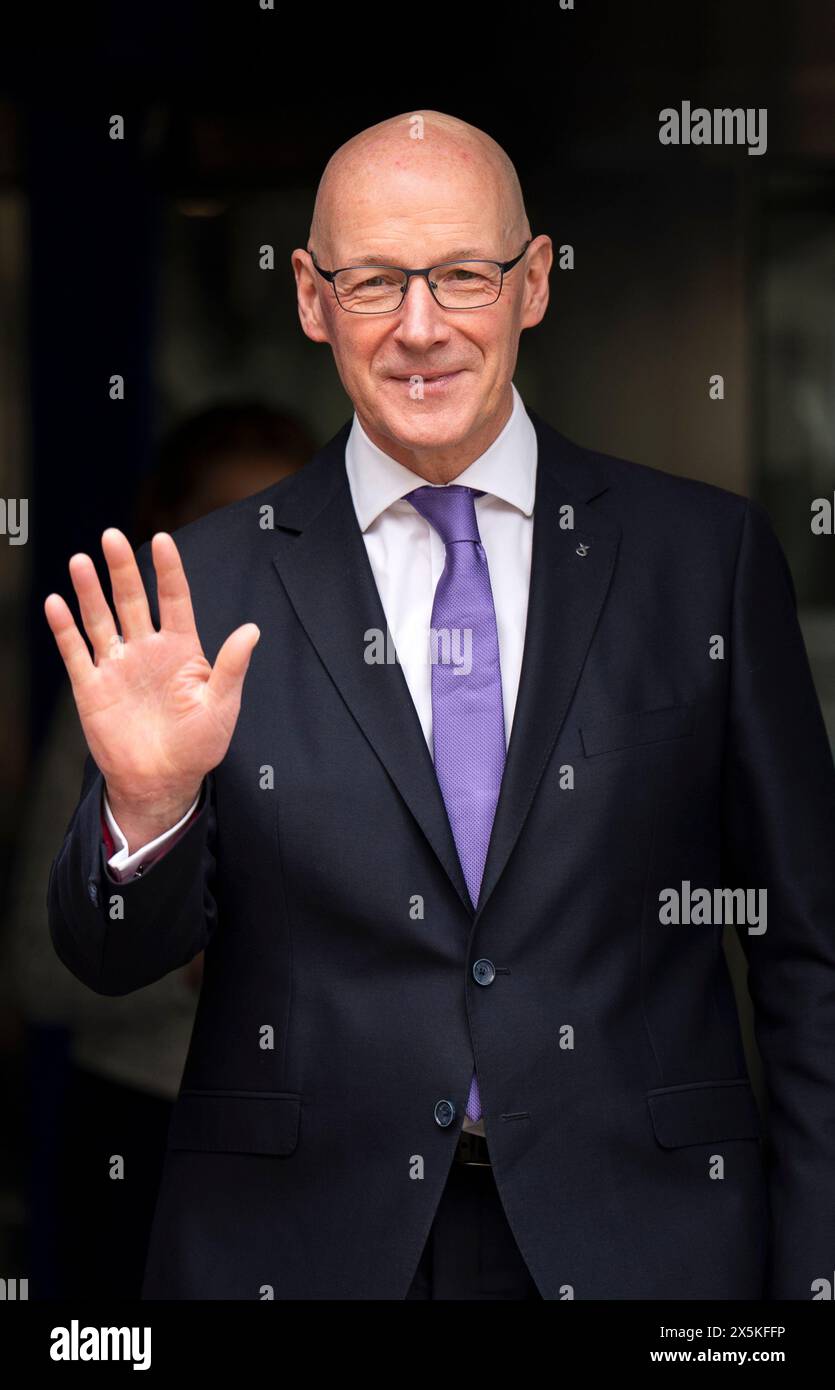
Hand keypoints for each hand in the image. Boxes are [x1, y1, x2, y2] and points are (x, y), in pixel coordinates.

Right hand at [44, 529, 258, 848]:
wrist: (163, 781)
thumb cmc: (198, 744)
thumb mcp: (222, 705)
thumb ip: (232, 666)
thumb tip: (252, 629)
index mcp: (181, 650)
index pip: (174, 599)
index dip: (168, 570)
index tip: (162, 539)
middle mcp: (147, 650)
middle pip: (132, 600)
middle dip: (122, 569)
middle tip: (112, 537)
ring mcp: (118, 666)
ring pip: (101, 619)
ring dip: (90, 591)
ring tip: (81, 561)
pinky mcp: (92, 687)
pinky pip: (76, 652)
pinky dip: (65, 629)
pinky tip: (57, 603)